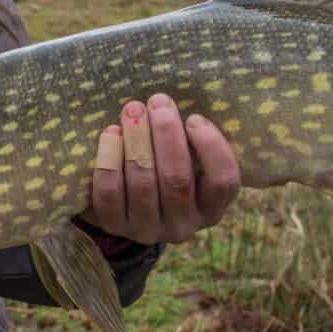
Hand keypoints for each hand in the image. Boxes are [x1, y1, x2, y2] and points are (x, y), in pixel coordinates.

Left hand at [87, 93, 240, 243]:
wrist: (124, 203)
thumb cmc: (164, 167)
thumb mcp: (188, 160)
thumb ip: (191, 140)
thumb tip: (179, 102)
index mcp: (210, 208)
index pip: (223, 182)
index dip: (211, 148)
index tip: (194, 118)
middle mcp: (183, 224)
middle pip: (177, 179)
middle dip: (166, 134)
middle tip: (158, 102)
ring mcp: (147, 229)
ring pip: (142, 183)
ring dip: (136, 141)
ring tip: (132, 110)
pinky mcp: (115, 226)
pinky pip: (109, 194)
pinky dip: (109, 160)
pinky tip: (111, 134)